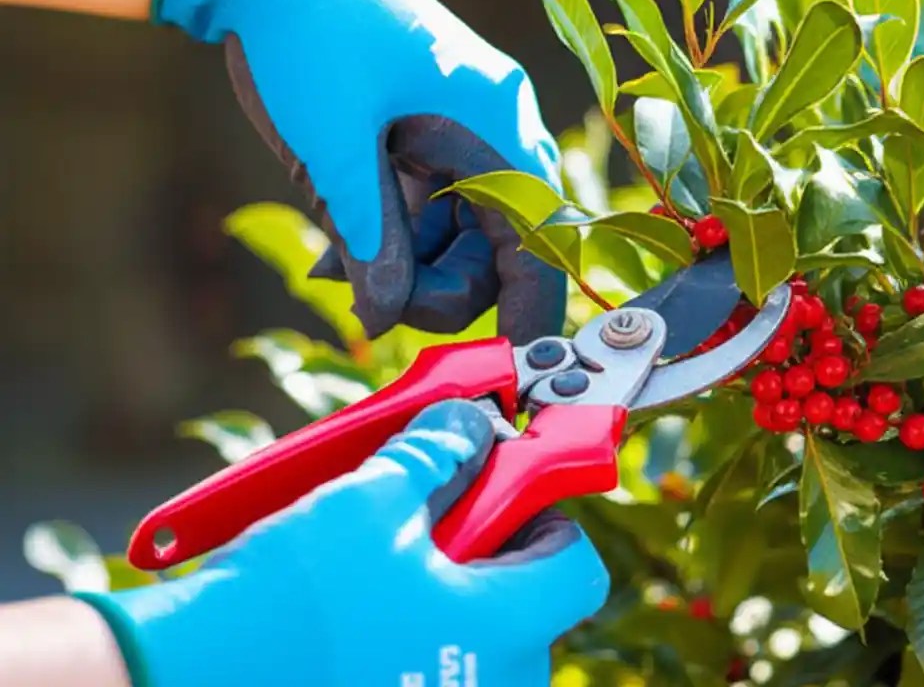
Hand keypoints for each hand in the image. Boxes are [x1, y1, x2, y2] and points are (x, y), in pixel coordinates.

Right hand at [76, 401, 608, 686]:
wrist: (190, 676)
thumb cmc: (288, 595)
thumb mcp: (370, 500)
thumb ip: (439, 452)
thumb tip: (470, 420)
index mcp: (507, 627)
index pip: (575, 563)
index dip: (548, 512)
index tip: (509, 484)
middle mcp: (497, 682)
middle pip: (527, 599)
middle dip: (490, 545)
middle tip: (434, 507)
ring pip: (480, 634)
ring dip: (449, 586)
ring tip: (385, 554)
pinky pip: (438, 665)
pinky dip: (417, 627)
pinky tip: (363, 604)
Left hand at [154, 0, 566, 342]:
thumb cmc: (307, 38)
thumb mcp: (335, 151)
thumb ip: (371, 242)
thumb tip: (383, 323)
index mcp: (497, 130)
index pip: (541, 245)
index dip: (529, 313)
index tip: (507, 372)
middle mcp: (497, 134)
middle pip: (500, 251)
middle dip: (440, 287)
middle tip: (371, 297)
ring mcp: (466, 135)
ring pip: (462, 237)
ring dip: (407, 265)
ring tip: (337, 263)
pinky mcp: (432, 138)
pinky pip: (430, 210)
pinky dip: (392, 236)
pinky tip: (340, 242)